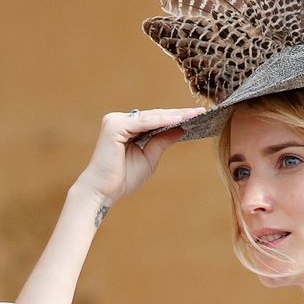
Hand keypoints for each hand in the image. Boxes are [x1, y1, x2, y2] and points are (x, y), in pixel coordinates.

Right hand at [74, 107, 206, 205]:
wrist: (102, 192)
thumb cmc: (123, 178)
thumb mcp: (150, 157)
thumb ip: (162, 141)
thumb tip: (182, 129)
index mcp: (126, 127)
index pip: (156, 119)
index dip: (177, 117)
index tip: (198, 115)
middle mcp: (119, 120)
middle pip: (155, 115)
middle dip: (178, 114)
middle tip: (200, 111)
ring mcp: (115, 121)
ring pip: (151, 117)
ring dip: (174, 115)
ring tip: (194, 114)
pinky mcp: (114, 126)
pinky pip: (143, 123)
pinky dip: (162, 121)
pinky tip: (178, 120)